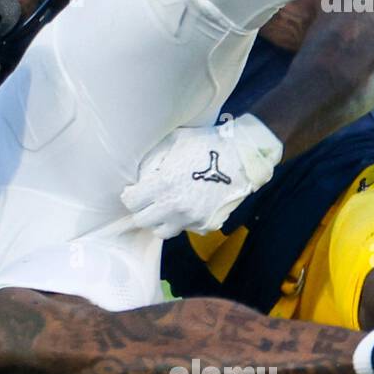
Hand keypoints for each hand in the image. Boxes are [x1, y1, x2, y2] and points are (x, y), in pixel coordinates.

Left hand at [121, 114, 282, 238]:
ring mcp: (191, 218)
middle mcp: (174, 206)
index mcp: (162, 185)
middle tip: (149, 199)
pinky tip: (189, 205)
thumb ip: (150, 162)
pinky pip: (187, 229)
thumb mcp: (172, 142)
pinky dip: (184, 220)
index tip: (134, 191)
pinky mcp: (206, 224)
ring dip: (160, 220)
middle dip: (142, 209)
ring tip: (167, 205)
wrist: (243, 155)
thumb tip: (140, 180)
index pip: (131, 203)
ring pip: (163, 231)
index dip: (130, 195)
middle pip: (143, 221)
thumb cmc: (205, 143)